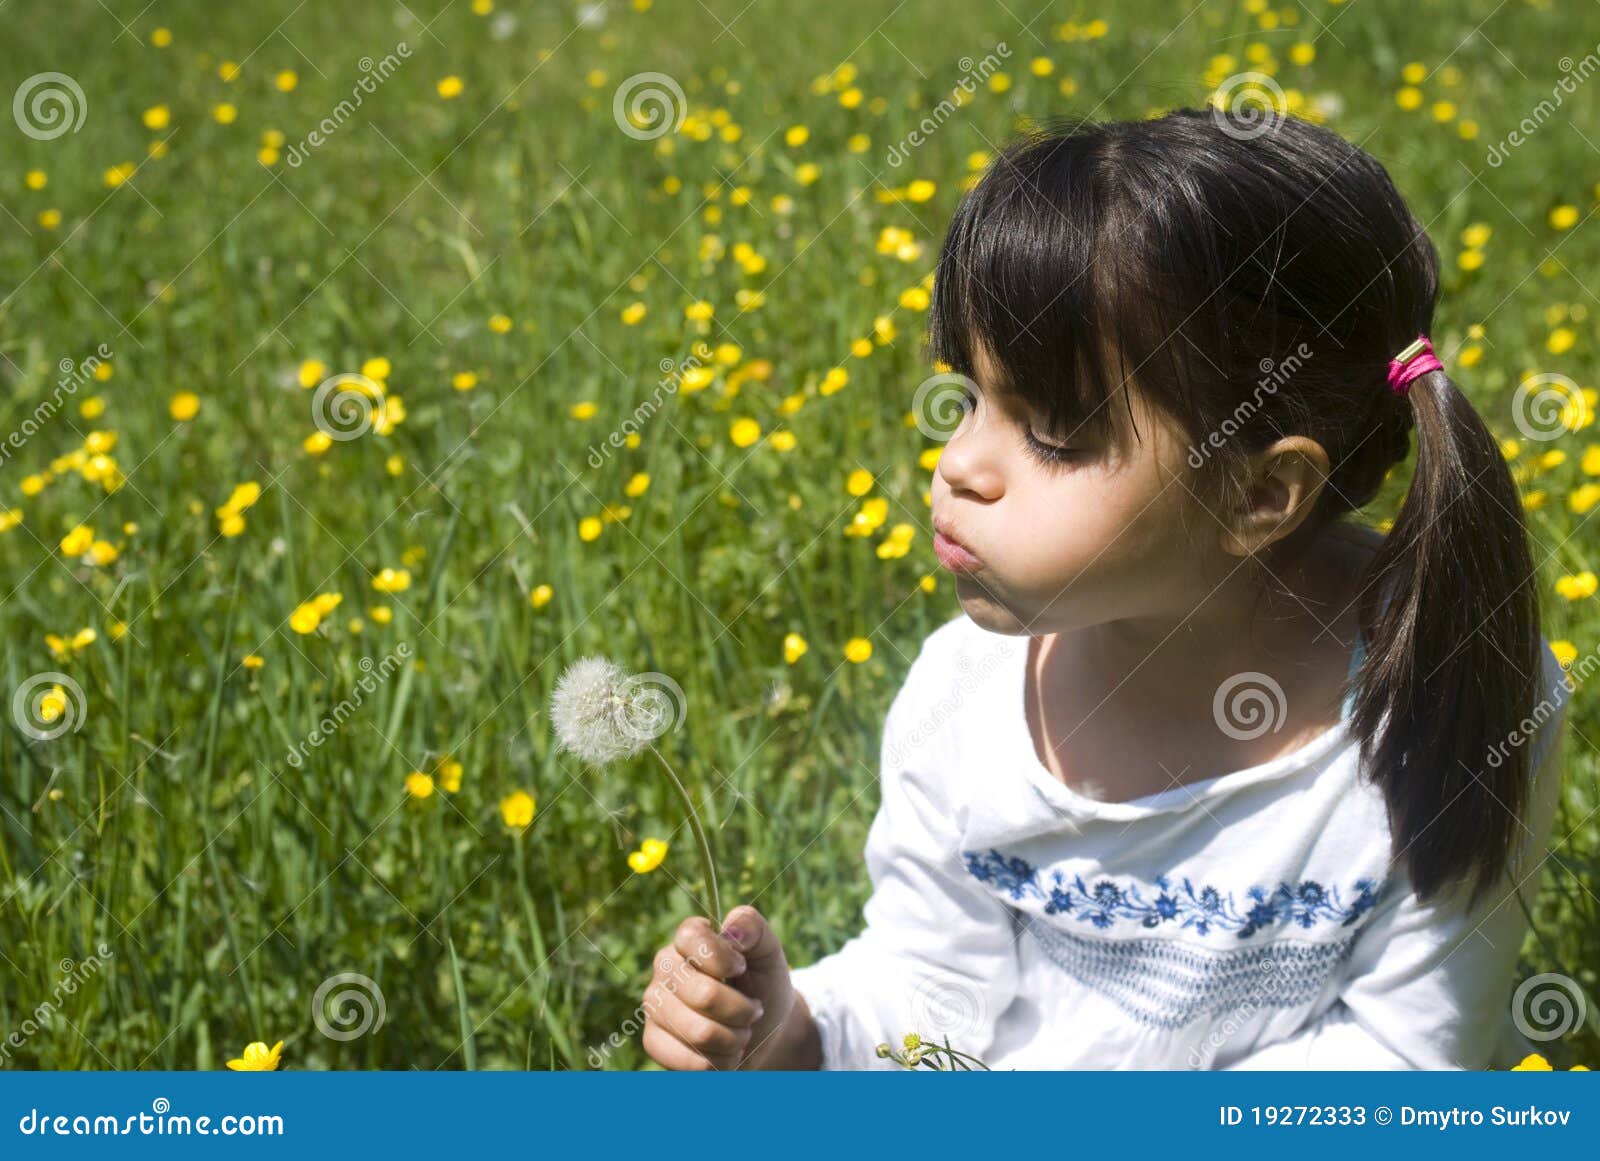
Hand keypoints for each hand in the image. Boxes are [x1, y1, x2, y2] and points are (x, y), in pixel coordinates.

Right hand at [641, 903, 797, 1069]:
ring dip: (734, 1040)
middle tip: (753, 1011)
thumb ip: (751, 926)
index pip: (691, 939)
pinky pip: (686, 1061)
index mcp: (688, 938)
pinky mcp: (653, 1041)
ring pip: (700, 1032)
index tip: (742, 970)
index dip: (723, 959)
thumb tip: (730, 930)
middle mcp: (665, 967)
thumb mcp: (768, 951)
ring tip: (740, 1034)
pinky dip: (719, 1064)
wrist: (764, 1031)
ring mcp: (654, 1005)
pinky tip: (724, 1054)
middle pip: (704, 995)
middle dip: (742, 1011)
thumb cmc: (764, 984)